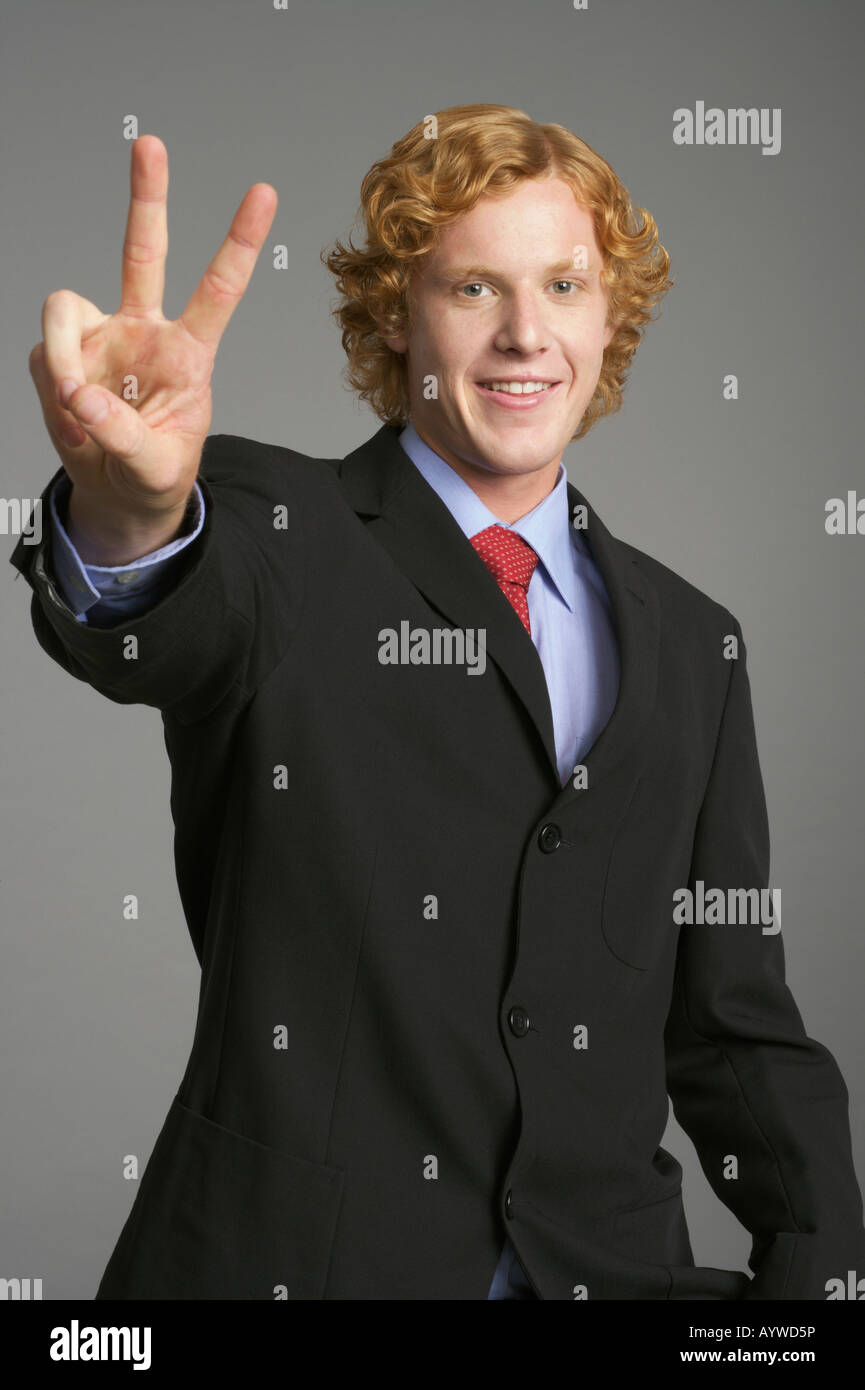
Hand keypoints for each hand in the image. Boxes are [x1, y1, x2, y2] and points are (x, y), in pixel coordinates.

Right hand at [28, 134, 276, 553]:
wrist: (121, 496)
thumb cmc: (155, 476)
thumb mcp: (156, 470)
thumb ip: (123, 436)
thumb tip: (82, 396)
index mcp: (187, 354)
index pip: (219, 291)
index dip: (239, 242)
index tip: (263, 192)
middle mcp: (143, 332)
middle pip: (144, 253)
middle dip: (146, 197)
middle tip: (150, 144)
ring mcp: (101, 339)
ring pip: (64, 307)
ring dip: (62, 355)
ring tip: (75, 405)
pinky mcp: (64, 355)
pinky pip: (43, 356)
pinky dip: (51, 389)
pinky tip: (71, 419)